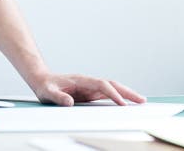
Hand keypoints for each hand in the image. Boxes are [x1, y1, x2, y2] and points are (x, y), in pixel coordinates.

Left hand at [31, 73, 145, 106]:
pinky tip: (126, 104)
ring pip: (112, 89)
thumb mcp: (47, 92)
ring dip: (126, 94)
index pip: (101, 85)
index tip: (122, 104)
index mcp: (80, 80)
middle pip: (111, 85)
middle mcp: (87, 82)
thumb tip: (69, 102)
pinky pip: (107, 94)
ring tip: (141, 102)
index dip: (112, 94)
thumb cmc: (45, 85)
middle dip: (127, 92)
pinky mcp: (89, 93)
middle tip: (142, 100)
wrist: (41, 79)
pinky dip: (118, 98)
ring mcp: (89, 87)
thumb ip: (57, 96)